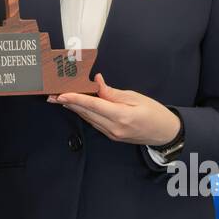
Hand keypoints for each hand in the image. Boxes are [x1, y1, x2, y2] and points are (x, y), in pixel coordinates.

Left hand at [49, 73, 180, 145]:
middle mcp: (114, 128)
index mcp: (122, 116)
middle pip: (87, 113)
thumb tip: (97, 82)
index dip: (75, 99)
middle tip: (53, 95)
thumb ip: (112, 92)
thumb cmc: (154, 113)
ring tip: (60, 99)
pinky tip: (78, 107)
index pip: (93, 105)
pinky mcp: (112, 136)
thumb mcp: (135, 97)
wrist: (165, 133)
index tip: (61, 95)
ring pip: (89, 119)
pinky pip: (95, 123)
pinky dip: (85, 113)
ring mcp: (112, 134)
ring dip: (75, 108)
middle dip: (69, 103)